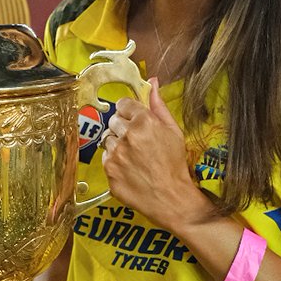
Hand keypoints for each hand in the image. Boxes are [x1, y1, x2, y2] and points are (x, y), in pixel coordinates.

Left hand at [100, 78, 209, 232]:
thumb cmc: (175, 165)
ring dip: (118, 145)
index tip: (134, 120)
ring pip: (108, 139)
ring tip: (134, 157)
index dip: (129, 112)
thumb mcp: (174, 131)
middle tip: (138, 142)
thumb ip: (159, 105)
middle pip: (114, 120)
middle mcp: (127, 135)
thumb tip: (153, 82)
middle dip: (124, 128)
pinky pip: (105, 158)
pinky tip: (129, 168)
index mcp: (144, 121)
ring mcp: (116, 153)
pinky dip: (114, 162)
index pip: (123, 104)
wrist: (171, 198)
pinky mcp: (108, 170)